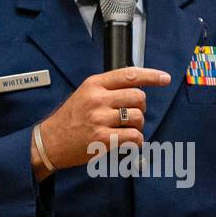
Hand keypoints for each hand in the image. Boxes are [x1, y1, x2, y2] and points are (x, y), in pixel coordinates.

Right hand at [31, 67, 170, 179]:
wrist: (50, 141)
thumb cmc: (70, 118)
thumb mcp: (85, 94)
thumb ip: (108, 88)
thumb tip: (137, 86)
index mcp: (94, 84)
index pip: (129, 74)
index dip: (151, 76)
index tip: (165, 78)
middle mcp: (98, 99)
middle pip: (138, 97)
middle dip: (141, 107)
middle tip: (133, 115)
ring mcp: (100, 119)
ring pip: (138, 117)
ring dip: (138, 126)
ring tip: (127, 130)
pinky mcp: (103, 138)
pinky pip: (133, 137)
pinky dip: (136, 141)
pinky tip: (128, 142)